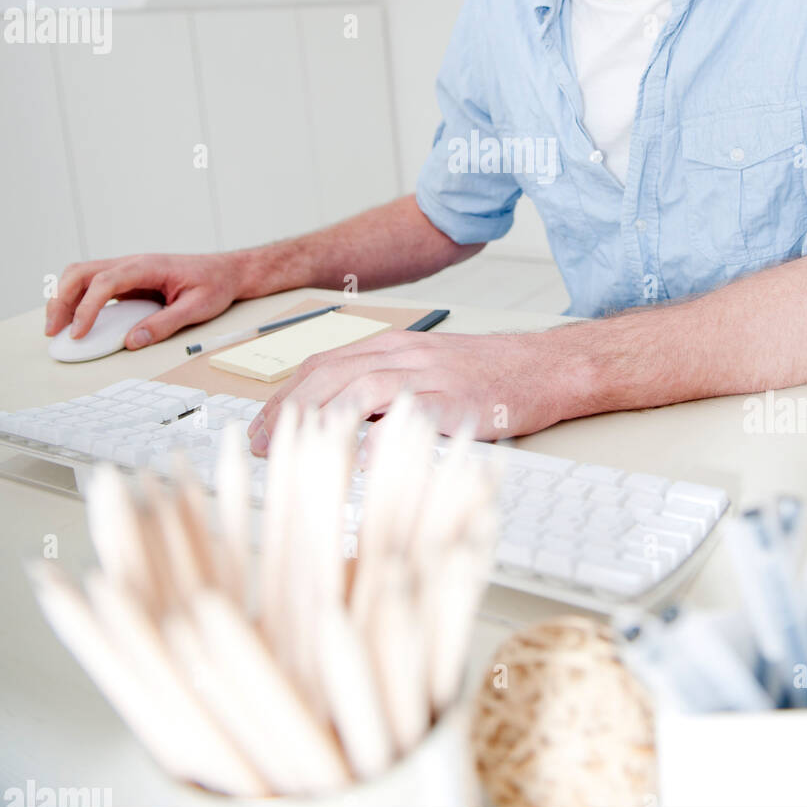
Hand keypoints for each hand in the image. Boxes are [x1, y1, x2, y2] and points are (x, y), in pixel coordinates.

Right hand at [44, 252, 242, 348]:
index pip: (105, 281)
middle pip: (81, 272)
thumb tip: (133, 341)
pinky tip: (74, 321)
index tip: (79, 333)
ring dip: (64, 299)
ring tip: (57, 329)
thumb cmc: (214, 285)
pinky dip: (77, 300)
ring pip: (82, 275)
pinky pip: (93, 285)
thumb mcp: (197, 308)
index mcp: (148, 266)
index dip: (86, 307)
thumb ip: (165, 324)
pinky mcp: (127, 280)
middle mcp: (132, 263)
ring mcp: (127, 270)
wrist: (225, 271)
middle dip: (61, 299)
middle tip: (54, 331)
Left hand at [247, 327, 586, 454]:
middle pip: (330, 374)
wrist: (547, 367)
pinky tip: (360, 459)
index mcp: (393, 346)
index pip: (321, 364)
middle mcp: (406, 355)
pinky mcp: (460, 402)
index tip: (259, 428)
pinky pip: (413, 417)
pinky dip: (382, 437)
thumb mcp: (426, 368)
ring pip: (361, 388)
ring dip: (320, 421)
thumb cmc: (487, 374)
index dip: (283, 397)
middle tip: (264, 446)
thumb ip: (382, 385)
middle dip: (288, 411)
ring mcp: (432, 377)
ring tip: (297, 451)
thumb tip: (331, 419)